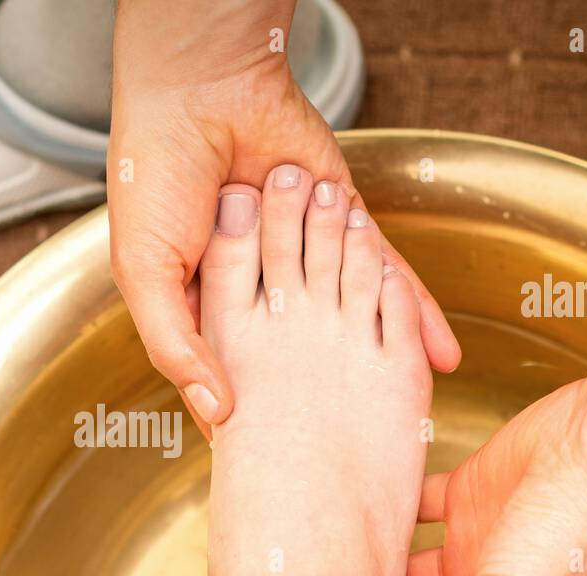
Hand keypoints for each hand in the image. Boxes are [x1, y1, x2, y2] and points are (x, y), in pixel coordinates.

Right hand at [107, 0, 458, 436]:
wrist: (197, 95)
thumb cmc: (153, 181)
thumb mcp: (145, 277)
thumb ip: (177, 347)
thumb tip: (218, 413)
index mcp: (211, 305)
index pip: (239, 376)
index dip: (259, 418)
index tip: (277, 469)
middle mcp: (265, 289)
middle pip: (305, 360)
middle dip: (329, 404)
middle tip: (354, 456)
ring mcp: (310, 258)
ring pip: (354, 322)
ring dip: (379, 365)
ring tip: (409, 421)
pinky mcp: (346, 224)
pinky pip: (388, 277)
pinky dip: (417, 313)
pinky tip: (441, 357)